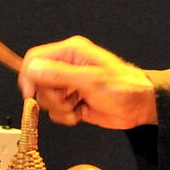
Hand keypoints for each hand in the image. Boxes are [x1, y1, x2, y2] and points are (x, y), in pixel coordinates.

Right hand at [18, 35, 158, 129]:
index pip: (35, 59)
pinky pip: (56, 112)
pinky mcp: (72, 101)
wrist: (140, 107)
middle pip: (38, 83)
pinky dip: (66, 117)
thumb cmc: (124, 87)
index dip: (29, 77)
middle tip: (70, 97)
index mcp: (70, 52)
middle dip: (51, 97)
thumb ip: (59, 75)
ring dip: (60, 108)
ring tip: (79, 104)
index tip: (31, 94)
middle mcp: (67, 66)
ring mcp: (69, 85)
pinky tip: (81, 112)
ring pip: (46, 100)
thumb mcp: (90, 80)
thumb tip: (33, 69)